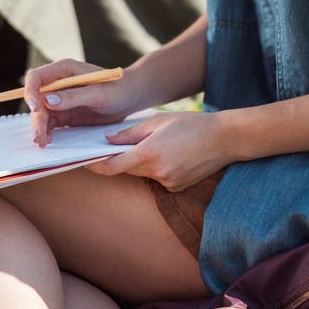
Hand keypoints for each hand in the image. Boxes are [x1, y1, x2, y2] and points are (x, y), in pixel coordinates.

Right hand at [24, 59, 140, 147]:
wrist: (128, 98)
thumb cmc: (117, 89)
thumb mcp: (97, 93)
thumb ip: (73, 96)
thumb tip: (47, 100)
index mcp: (64, 70)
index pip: (36, 77)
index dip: (31, 91)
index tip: (35, 108)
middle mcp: (57, 83)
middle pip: (36, 98)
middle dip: (36, 116)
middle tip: (38, 135)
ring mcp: (59, 99)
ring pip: (40, 113)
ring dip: (38, 127)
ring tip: (42, 142)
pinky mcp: (63, 113)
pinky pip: (49, 122)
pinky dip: (46, 132)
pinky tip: (47, 141)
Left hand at [89, 109, 231, 190]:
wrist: (226, 138)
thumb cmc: (192, 123)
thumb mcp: (158, 120)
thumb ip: (130, 133)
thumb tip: (107, 141)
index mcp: (150, 154)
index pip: (112, 166)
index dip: (94, 165)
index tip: (82, 160)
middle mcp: (158, 173)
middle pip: (125, 170)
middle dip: (115, 160)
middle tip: (104, 148)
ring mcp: (169, 183)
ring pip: (141, 174)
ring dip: (136, 162)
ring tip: (142, 144)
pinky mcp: (178, 187)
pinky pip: (157, 178)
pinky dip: (153, 167)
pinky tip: (164, 152)